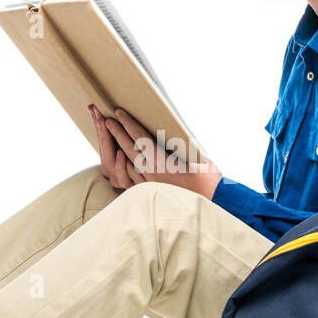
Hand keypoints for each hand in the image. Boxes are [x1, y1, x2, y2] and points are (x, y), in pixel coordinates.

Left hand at [89, 104, 222, 197]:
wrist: (210, 204)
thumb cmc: (207, 180)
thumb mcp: (195, 156)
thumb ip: (180, 145)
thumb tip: (171, 134)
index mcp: (160, 161)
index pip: (139, 138)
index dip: (128, 124)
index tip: (119, 112)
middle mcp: (151, 173)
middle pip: (129, 149)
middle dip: (117, 134)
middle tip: (107, 121)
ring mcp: (150, 184)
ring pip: (129, 164)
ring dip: (119, 150)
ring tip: (112, 138)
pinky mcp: (152, 192)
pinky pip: (133, 178)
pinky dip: (126, 167)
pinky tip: (123, 161)